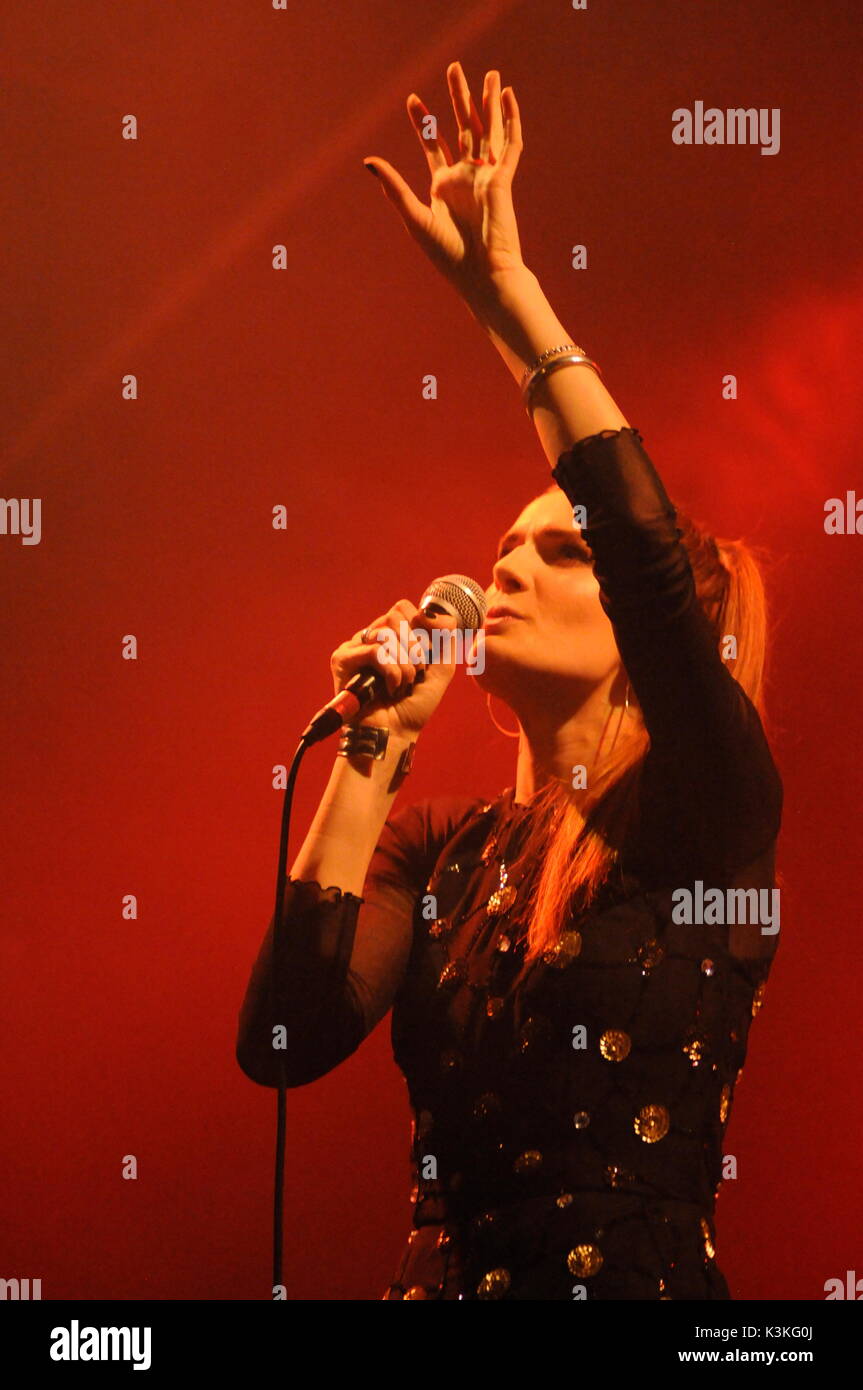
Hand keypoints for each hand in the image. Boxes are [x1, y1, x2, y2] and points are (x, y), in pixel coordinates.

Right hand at [330, 600, 459, 739]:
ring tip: (401, 686)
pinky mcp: (342, 659)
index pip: (404, 608)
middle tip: (413, 675)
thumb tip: (427, 611)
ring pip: (387, 634)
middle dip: (414, 650)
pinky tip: (390, 689)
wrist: (397, 733)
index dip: (422, 630)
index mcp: (390, 633)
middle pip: (396, 615)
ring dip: (405, 666)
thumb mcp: (441, 666)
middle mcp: (370, 636)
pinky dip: (392, 673)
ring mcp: (354, 647)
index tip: (424, 660)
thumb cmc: (415, 703)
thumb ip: (445, 634)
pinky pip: (376, 652)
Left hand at [363, 61, 525, 303]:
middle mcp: (465, 177)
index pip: (434, 145)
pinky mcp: (503, 180)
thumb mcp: (414, 217)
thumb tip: (368, 160)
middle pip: (463, 128)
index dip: (424, 122)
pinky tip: (508, 97)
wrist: (481, 275)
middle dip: (458, 98)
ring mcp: (486, 177)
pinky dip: (510, 120)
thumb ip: (394, 186)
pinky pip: (509, 144)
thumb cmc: (447, 255)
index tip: (413, 99)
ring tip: (488, 73)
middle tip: (453, 68)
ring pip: (488, 130)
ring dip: (487, 102)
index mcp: (443, 186)